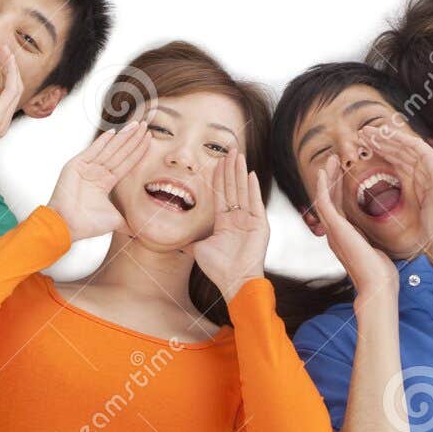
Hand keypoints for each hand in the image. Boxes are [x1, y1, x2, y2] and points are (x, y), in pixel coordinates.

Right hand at [47, 121, 151, 240]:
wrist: (67, 226)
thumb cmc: (87, 225)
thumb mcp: (114, 221)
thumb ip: (127, 222)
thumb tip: (140, 232)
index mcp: (106, 182)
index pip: (126, 163)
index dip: (138, 151)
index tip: (149, 138)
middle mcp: (97, 173)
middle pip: (120, 152)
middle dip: (133, 139)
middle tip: (144, 124)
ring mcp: (87, 168)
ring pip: (109, 149)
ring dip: (122, 137)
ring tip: (135, 125)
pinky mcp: (76, 166)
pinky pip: (92, 151)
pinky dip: (102, 142)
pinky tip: (113, 133)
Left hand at [192, 151, 269, 301]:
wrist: (234, 282)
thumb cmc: (217, 269)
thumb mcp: (198, 249)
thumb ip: (190, 239)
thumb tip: (172, 238)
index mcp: (224, 222)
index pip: (221, 194)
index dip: (219, 177)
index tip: (217, 160)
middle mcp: (237, 218)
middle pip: (233, 187)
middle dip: (231, 168)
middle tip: (230, 150)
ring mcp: (249, 220)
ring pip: (243, 190)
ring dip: (240, 172)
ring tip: (239, 155)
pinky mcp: (260, 225)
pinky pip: (255, 202)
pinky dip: (253, 188)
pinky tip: (250, 174)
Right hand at [312, 156, 397, 299]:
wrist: (378, 286)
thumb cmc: (381, 274)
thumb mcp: (375, 251)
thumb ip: (370, 241)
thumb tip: (376, 237)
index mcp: (343, 238)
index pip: (338, 209)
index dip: (338, 190)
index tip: (341, 175)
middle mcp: (335, 233)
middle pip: (329, 201)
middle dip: (331, 180)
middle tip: (333, 162)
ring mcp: (333, 231)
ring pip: (324, 198)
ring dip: (326, 178)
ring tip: (330, 160)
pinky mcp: (336, 228)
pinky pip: (325, 203)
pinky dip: (323, 186)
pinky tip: (324, 172)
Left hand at [357, 121, 432, 251]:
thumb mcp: (414, 216)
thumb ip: (406, 212)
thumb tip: (394, 225)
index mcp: (419, 181)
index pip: (397, 162)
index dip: (381, 153)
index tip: (365, 149)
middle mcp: (425, 170)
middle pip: (398, 151)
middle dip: (379, 142)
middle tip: (362, 135)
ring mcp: (431, 164)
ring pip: (403, 145)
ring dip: (385, 137)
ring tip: (367, 131)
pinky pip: (415, 144)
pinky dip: (399, 137)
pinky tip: (384, 132)